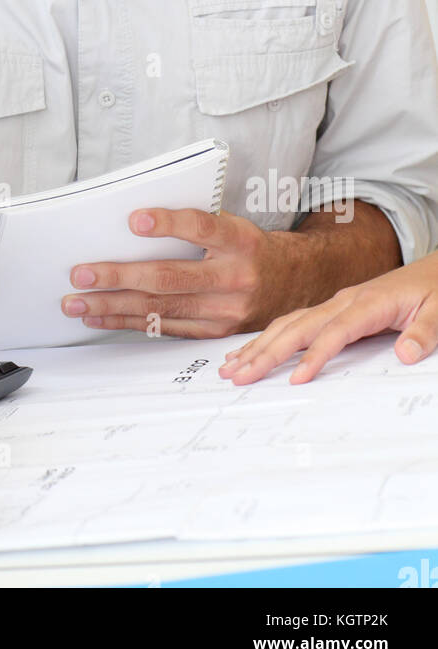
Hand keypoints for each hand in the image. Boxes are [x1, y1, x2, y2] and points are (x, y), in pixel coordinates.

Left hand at [61, 205, 283, 337]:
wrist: (292, 283)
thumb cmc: (247, 248)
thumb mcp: (234, 226)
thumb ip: (195, 224)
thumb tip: (131, 225)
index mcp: (240, 240)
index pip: (202, 227)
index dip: (169, 224)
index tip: (134, 220)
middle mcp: (234, 277)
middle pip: (170, 277)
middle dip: (119, 276)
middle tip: (82, 274)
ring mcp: (225, 311)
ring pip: (160, 308)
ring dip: (113, 306)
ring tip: (77, 302)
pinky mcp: (215, 332)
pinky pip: (165, 328)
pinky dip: (128, 322)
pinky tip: (101, 317)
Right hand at [218, 251, 437, 384]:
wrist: (435, 270)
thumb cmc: (435, 290)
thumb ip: (424, 332)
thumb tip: (405, 354)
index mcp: (368, 302)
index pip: (335, 332)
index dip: (315, 356)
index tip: (297, 379)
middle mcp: (345, 301)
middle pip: (298, 327)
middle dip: (266, 352)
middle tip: (239, 374)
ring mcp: (336, 304)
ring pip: (289, 324)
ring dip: (259, 345)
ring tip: (232, 366)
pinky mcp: (333, 309)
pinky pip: (295, 323)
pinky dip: (269, 337)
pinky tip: (252, 350)